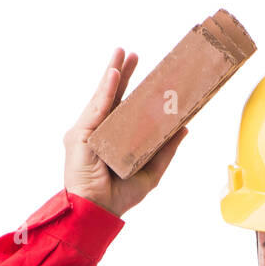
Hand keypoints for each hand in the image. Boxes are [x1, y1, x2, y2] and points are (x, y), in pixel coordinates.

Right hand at [64, 47, 188, 218]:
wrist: (99, 211)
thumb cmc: (119, 196)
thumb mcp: (151, 171)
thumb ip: (166, 150)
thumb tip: (184, 127)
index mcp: (115, 139)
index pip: (127, 109)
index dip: (137, 91)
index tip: (148, 74)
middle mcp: (100, 133)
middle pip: (113, 97)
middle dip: (123, 74)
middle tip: (133, 54)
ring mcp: (89, 132)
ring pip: (103, 96)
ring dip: (113, 73)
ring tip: (122, 54)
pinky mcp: (80, 135)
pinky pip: (96, 107)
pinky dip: (106, 89)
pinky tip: (114, 73)